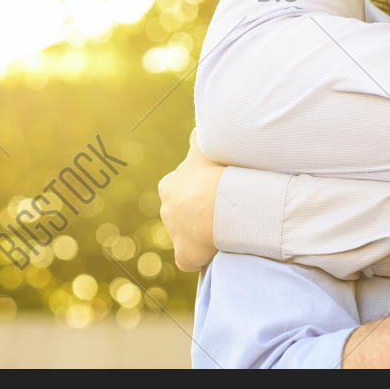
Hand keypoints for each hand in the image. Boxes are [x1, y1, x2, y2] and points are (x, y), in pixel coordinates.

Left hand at [157, 131, 225, 271]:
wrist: (221, 204)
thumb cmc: (214, 172)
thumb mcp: (204, 146)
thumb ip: (198, 137)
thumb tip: (198, 129)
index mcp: (169, 186)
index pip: (174, 186)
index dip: (192, 187)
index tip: (209, 187)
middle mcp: (167, 211)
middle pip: (179, 212)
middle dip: (194, 211)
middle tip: (218, 207)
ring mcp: (175, 235)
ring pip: (184, 235)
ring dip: (199, 233)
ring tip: (223, 227)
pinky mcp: (184, 256)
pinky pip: (189, 259)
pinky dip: (199, 257)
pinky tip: (215, 251)